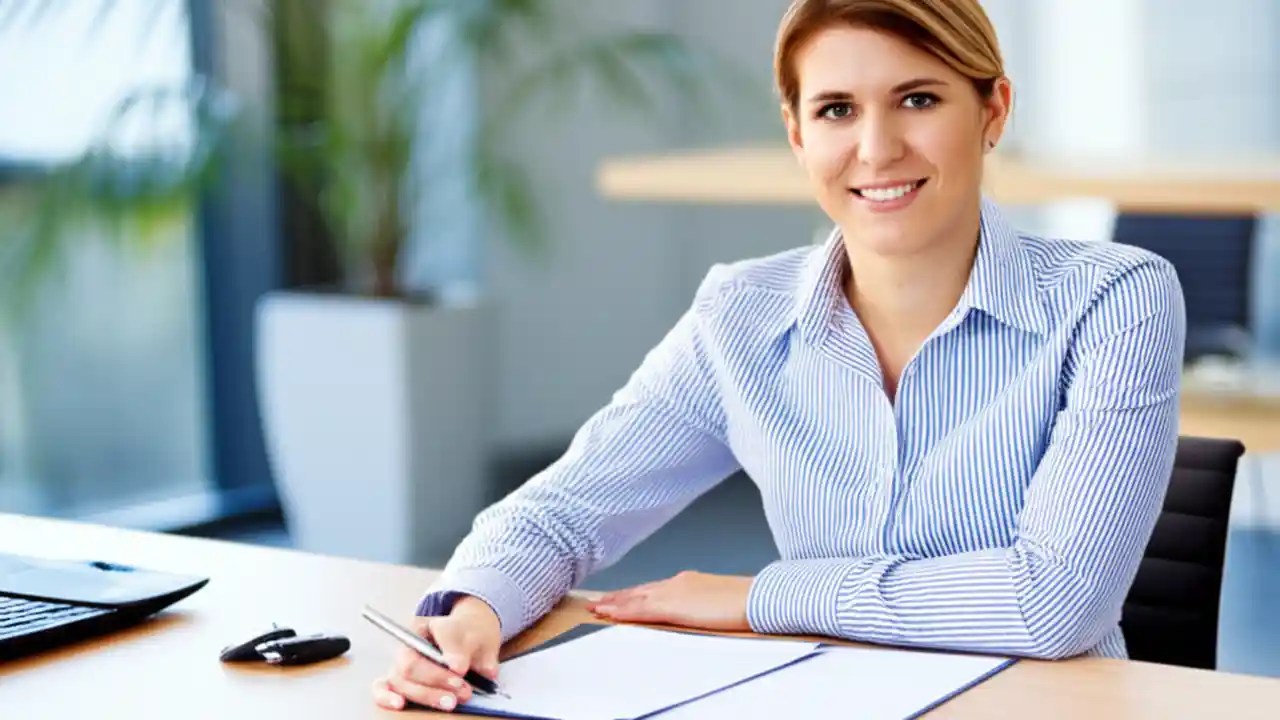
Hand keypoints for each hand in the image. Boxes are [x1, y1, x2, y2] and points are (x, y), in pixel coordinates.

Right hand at [372, 597, 501, 712]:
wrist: (465, 644)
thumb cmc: (466, 640)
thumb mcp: (475, 637)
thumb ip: (466, 649)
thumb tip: (457, 666)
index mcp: (423, 626)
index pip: (426, 641)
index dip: (446, 654)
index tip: (461, 668)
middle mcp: (407, 645)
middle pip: (411, 665)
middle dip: (437, 680)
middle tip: (464, 691)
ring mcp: (399, 665)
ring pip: (400, 681)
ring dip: (426, 694)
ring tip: (451, 703)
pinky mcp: (396, 683)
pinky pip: (381, 689)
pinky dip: (386, 697)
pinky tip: (400, 704)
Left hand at [587, 570, 752, 631]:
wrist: (755, 598)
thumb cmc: (745, 601)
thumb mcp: (718, 601)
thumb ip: (702, 604)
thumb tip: (697, 612)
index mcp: (688, 581)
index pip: (654, 588)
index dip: (635, 593)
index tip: (620, 597)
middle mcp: (677, 582)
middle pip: (640, 590)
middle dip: (619, 596)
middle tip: (600, 601)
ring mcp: (673, 592)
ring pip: (635, 598)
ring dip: (614, 603)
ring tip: (596, 607)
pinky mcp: (672, 605)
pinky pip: (640, 609)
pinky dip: (622, 611)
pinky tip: (609, 614)